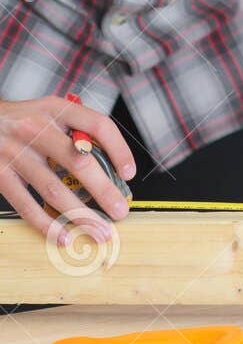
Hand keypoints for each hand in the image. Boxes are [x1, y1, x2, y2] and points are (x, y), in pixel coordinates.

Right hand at [0, 95, 135, 241]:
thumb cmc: (23, 119)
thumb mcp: (49, 111)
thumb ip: (76, 130)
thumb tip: (110, 165)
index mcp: (56, 108)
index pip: (98, 125)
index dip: (119, 150)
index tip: (129, 173)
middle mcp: (36, 127)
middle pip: (79, 161)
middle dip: (104, 190)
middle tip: (120, 210)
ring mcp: (16, 152)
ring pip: (54, 189)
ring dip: (80, 214)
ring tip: (100, 230)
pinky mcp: (0, 174)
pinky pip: (27, 204)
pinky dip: (47, 224)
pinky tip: (64, 235)